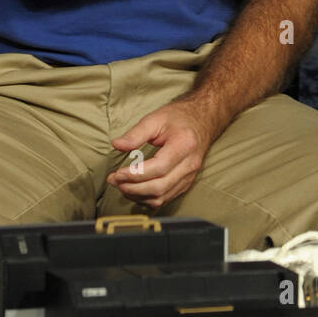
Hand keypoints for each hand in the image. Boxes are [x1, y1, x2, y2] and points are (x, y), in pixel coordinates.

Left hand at [107, 94, 227, 208]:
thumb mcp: (156, 118)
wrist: (203, 121)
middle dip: (133, 188)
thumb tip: (116, 145)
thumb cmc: (179, 118)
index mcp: (184, 145)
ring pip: (162, 197)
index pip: (159, 167)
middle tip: (114, 180)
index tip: (117, 173)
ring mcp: (190, 176)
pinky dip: (147, 198)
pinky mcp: (186, 183)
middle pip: (160, 186)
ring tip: (121, 185)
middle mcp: (190, 164)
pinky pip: (165, 198)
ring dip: (138, 195)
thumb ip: (136, 133)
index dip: (136, 174)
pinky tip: (134, 190)